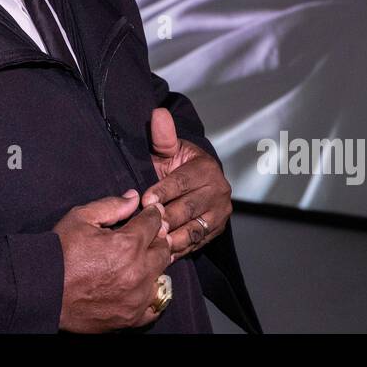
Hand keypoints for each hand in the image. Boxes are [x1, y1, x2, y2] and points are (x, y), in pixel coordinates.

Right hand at [53, 190, 173, 332]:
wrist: (42, 291)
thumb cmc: (59, 252)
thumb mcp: (80, 218)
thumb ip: (111, 205)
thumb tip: (134, 197)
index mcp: (128, 244)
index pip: (154, 222)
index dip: (152, 214)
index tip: (150, 214)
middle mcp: (139, 271)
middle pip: (164, 248)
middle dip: (157, 238)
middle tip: (146, 236)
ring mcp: (137, 297)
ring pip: (162, 275)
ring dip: (155, 265)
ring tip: (142, 261)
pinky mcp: (131, 318)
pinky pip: (155, 305)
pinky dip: (151, 294)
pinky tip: (140, 286)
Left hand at [143, 108, 232, 263]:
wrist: (194, 183)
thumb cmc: (175, 165)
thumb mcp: (168, 149)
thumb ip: (163, 136)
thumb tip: (158, 113)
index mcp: (206, 168)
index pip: (183, 182)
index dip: (163, 191)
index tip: (146, 199)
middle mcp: (219, 190)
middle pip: (188, 208)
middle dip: (165, 217)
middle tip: (146, 225)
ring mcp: (220, 213)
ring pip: (193, 229)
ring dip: (172, 237)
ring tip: (153, 241)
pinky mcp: (217, 231)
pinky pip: (197, 243)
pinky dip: (180, 249)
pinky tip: (163, 253)